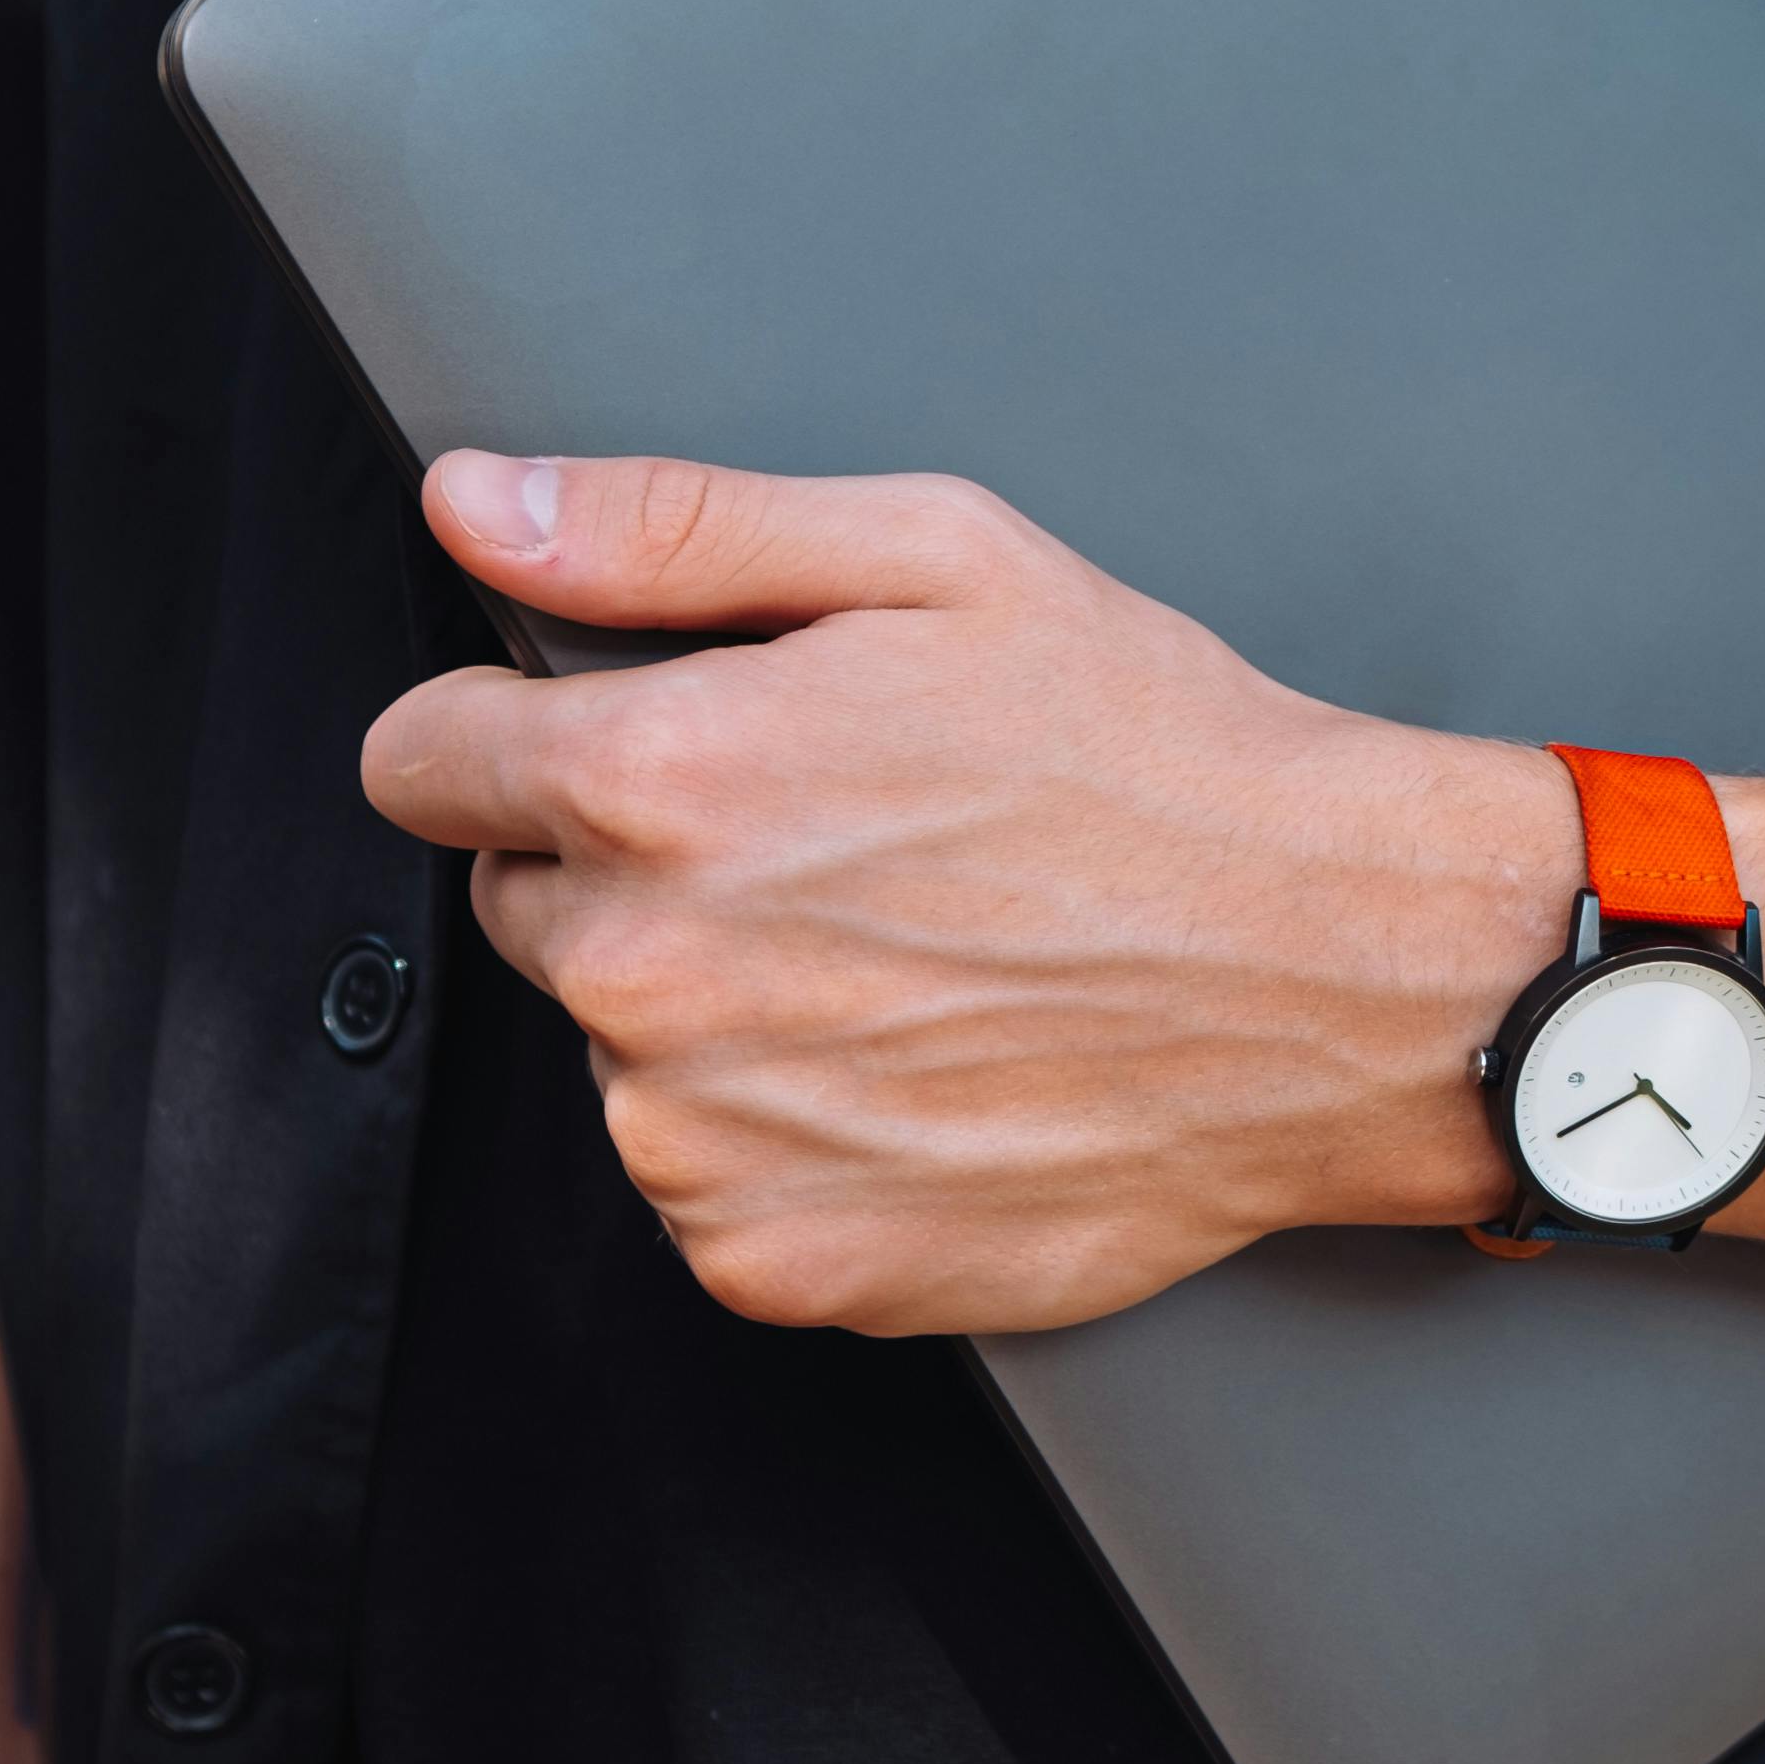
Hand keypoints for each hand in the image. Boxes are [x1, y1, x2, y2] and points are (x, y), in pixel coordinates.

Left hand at [363, 456, 1567, 1335]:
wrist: (1341, 975)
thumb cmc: (1161, 757)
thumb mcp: (935, 562)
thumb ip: (670, 532)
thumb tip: (474, 501)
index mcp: (663, 777)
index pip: (423, 760)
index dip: (515, 734)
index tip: (625, 746)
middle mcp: (653, 974)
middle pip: (528, 908)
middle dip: (641, 870)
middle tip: (840, 851)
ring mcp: (707, 1140)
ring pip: (619, 1056)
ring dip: (716, 1015)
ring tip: (908, 964)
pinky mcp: (778, 1262)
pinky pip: (704, 1187)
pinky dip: (786, 1142)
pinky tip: (922, 1071)